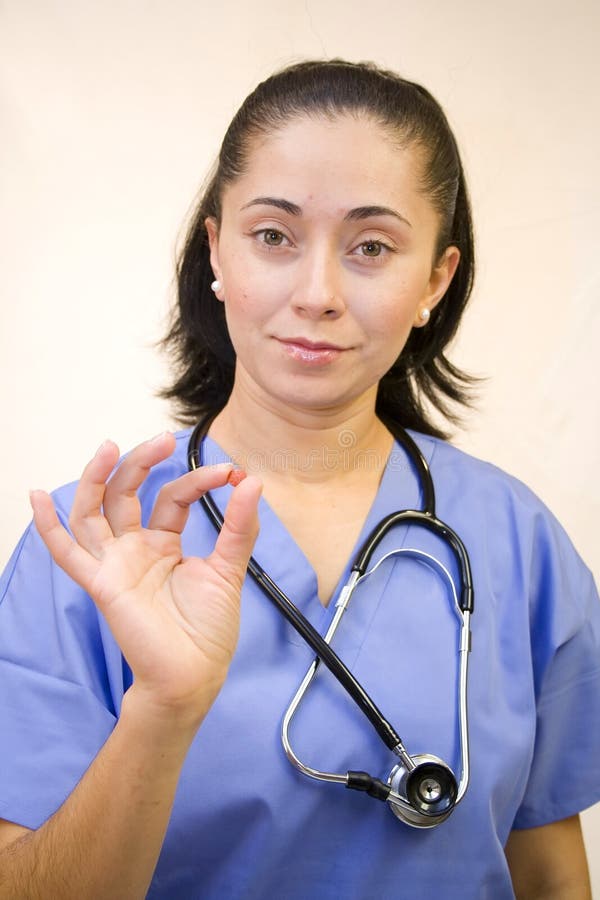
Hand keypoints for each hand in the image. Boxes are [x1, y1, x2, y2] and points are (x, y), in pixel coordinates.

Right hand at [29, 433, 261, 728]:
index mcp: (163, 544)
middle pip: (125, 494)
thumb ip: (238, 527)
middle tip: (163, 440)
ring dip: (96, 479)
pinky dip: (49, 527)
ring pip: (93, 512)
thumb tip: (252, 482)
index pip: (172, 498)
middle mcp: (134, 549)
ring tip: (110, 447)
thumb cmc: (208, 630)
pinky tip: (37, 497)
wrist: (194, 676)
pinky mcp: (103, 584)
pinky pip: (68, 554)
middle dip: (141, 464)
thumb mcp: (229, 569)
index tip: (231, 473)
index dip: (198, 482)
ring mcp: (115, 565)